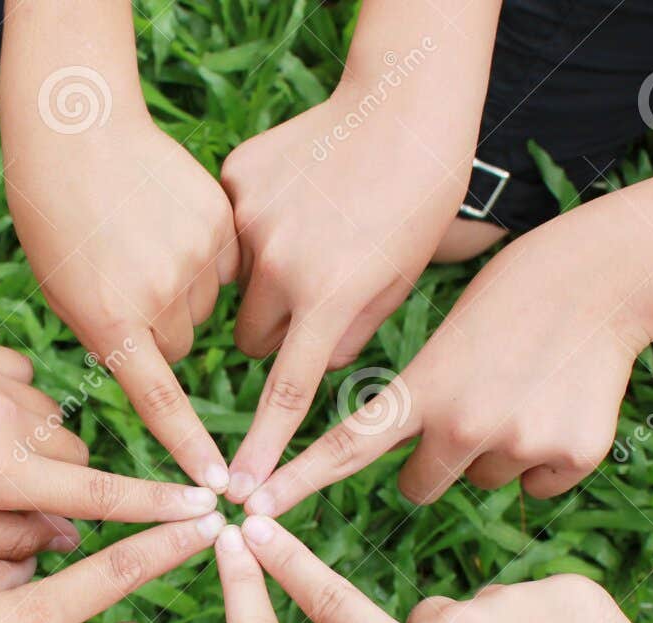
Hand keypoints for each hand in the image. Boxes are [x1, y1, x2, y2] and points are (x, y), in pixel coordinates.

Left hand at [0, 337, 217, 556]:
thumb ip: (13, 540)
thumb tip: (68, 538)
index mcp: (2, 472)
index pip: (99, 495)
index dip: (155, 507)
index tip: (204, 510)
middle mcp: (12, 420)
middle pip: (76, 457)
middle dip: (60, 482)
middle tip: (5, 501)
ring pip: (51, 421)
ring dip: (34, 445)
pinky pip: (24, 381)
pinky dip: (12, 403)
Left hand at [5, 104, 237, 490]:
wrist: (77, 129)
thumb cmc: (54, 218)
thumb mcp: (62, 291)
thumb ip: (108, 338)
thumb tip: (154, 369)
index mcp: (108, 317)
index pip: (158, 400)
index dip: (189, 446)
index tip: (218, 485)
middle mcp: (157, 293)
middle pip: (179, 348)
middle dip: (160, 332)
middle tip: (126, 286)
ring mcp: (193, 256)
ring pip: (202, 310)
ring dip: (181, 294)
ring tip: (143, 248)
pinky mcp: (219, 223)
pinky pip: (225, 268)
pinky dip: (204, 259)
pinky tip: (170, 228)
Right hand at [221, 73, 477, 497]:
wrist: (404, 105)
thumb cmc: (420, 199)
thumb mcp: (399, 280)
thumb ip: (350, 334)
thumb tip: (310, 366)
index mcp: (329, 294)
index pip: (285, 390)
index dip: (263, 445)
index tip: (240, 487)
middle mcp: (279, 261)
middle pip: (250, 337)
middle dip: (275, 332)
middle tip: (316, 298)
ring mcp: (250, 217)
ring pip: (237, 283)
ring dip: (264, 278)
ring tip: (313, 238)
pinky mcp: (236, 179)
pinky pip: (232, 226)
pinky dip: (257, 224)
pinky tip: (300, 197)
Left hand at [244, 216, 648, 516]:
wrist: (603, 274)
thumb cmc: (512, 296)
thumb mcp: (443, 336)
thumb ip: (418, 397)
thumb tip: (410, 459)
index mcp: (423, 387)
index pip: (346, 447)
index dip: (298, 481)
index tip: (252, 508)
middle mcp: (466, 422)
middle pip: (420, 485)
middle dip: (434, 460)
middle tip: (468, 406)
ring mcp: (520, 442)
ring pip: (484, 480)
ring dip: (496, 450)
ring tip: (523, 387)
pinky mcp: (572, 455)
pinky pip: (538, 484)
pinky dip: (548, 456)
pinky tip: (561, 403)